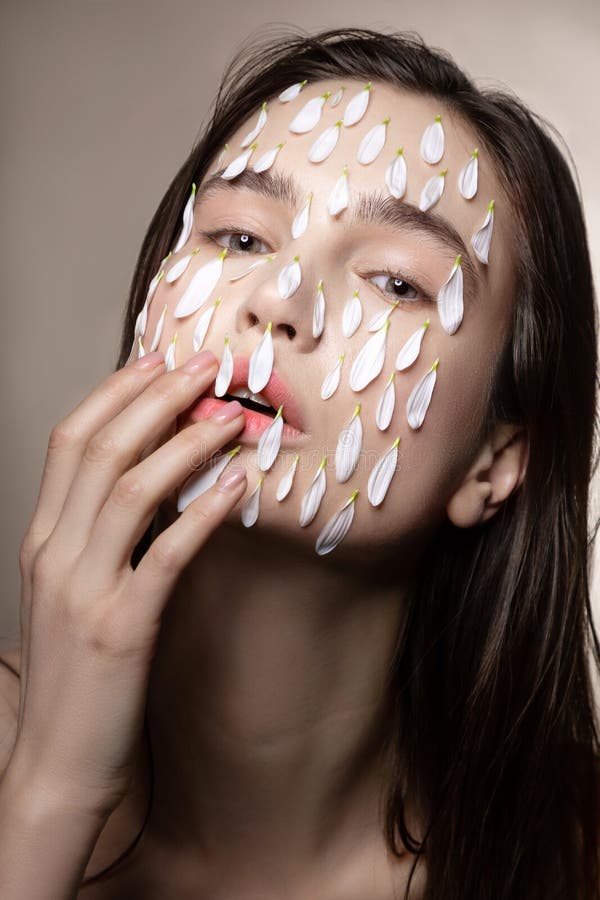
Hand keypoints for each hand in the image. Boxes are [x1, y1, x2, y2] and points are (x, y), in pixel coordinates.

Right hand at [10, 348, 246, 817]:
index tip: (160, 362)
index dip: (116, 393)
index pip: (70, 442)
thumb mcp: (75, 590)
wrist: (58, 762)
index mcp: (42, 539)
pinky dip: (205, 514)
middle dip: (155, 396)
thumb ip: (103, 536)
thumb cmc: (77, 673)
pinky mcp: (121, 630)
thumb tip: (158, 479)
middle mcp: (54, 554)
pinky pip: (167, 556)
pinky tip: (238, 488)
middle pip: (99, 449)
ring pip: (130, 490)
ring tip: (232, 416)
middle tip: (205, 365)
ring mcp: (84, 591)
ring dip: (185, 443)